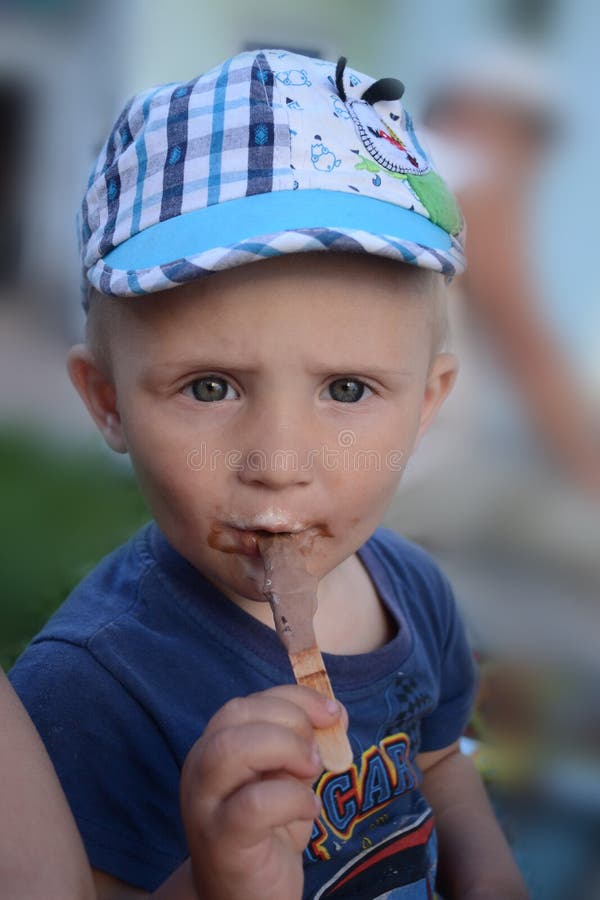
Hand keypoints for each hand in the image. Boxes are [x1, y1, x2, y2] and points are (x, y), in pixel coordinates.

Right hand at [180, 685, 346, 899]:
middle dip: (290, 721)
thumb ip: (303, 743)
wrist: (245, 895)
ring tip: (311, 772)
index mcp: (214, 744)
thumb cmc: (268, 830)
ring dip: (285, 749)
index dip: (295, 698)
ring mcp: (204, 804)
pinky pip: (254, 804)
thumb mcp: (287, 776)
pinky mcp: (221, 840)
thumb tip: (334, 712)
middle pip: (235, 714)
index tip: (332, 713)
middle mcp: (200, 767)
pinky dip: (292, 798)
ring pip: (231, 749)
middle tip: (317, 754)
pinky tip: (309, 809)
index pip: (248, 701)